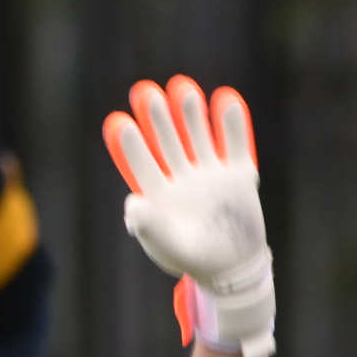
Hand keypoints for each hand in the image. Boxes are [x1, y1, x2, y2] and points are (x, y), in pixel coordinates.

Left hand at [103, 76, 275, 356]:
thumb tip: (132, 205)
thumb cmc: (194, 260)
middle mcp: (182, 178)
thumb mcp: (170, 247)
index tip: (118, 122)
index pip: (141, 164)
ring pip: (198, 137)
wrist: (233, 268)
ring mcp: (210, 174)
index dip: (130, 144)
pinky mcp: (238, 174)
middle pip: (167, 142)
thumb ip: (151, 228)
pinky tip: (225, 99)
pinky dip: (231, 124)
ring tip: (182, 88)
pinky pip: (235, 145)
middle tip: (145, 92)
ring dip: (191, 114)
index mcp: (159, 194)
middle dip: (158, 119)